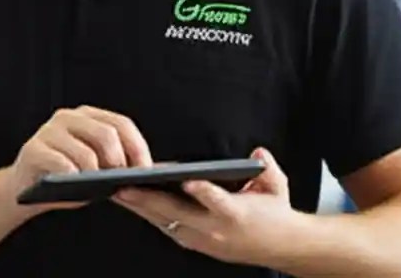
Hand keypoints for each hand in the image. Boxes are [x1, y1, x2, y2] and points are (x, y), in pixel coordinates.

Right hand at [1, 105, 153, 211]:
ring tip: (97, 188)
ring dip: (96, 176)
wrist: (26, 190)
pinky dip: (74, 179)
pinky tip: (75, 187)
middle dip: (119, 163)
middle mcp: (68, 116)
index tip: (146, 172)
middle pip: (107, 135)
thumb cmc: (67, 178)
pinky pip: (62, 165)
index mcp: (88, 116)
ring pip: (86, 153)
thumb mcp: (96, 167)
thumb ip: (116, 163)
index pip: (122, 124)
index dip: (138, 148)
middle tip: (120, 182)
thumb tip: (147, 172)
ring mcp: (48, 130)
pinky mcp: (33, 149)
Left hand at [111, 147, 302, 267]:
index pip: (218, 202)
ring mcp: (202, 240)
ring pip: (165, 222)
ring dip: (140, 208)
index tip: (188, 181)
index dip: (203, 192)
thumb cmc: (275, 214)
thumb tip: (258, 153)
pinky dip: (148, 214)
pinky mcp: (195, 243)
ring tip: (117, 192)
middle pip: (178, 214)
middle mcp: (215, 230)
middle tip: (124, 186)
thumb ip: (267, 169)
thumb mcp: (277, 187)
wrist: (283, 248)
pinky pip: (166, 227)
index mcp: (237, 215)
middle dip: (148, 200)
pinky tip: (131, 202)